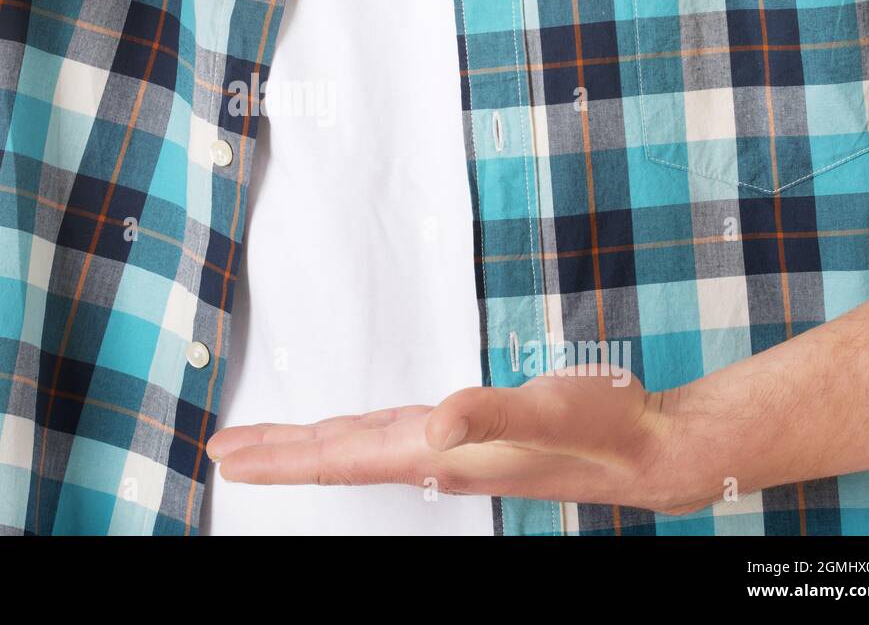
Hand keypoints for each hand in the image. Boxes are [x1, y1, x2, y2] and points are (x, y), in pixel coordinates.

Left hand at [206, 368, 715, 514]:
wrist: (646, 452)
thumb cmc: (601, 429)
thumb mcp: (547, 412)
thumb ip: (489, 417)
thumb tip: (433, 429)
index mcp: (436, 452)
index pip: (339, 456)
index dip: (281, 457)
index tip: (226, 457)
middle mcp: (433, 456)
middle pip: (337, 456)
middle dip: (278, 455)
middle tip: (222, 452)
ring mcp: (449, 448)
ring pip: (360, 447)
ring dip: (309, 446)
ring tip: (268, 446)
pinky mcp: (468, 435)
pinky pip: (390, 435)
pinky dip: (354, 434)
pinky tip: (355, 432)